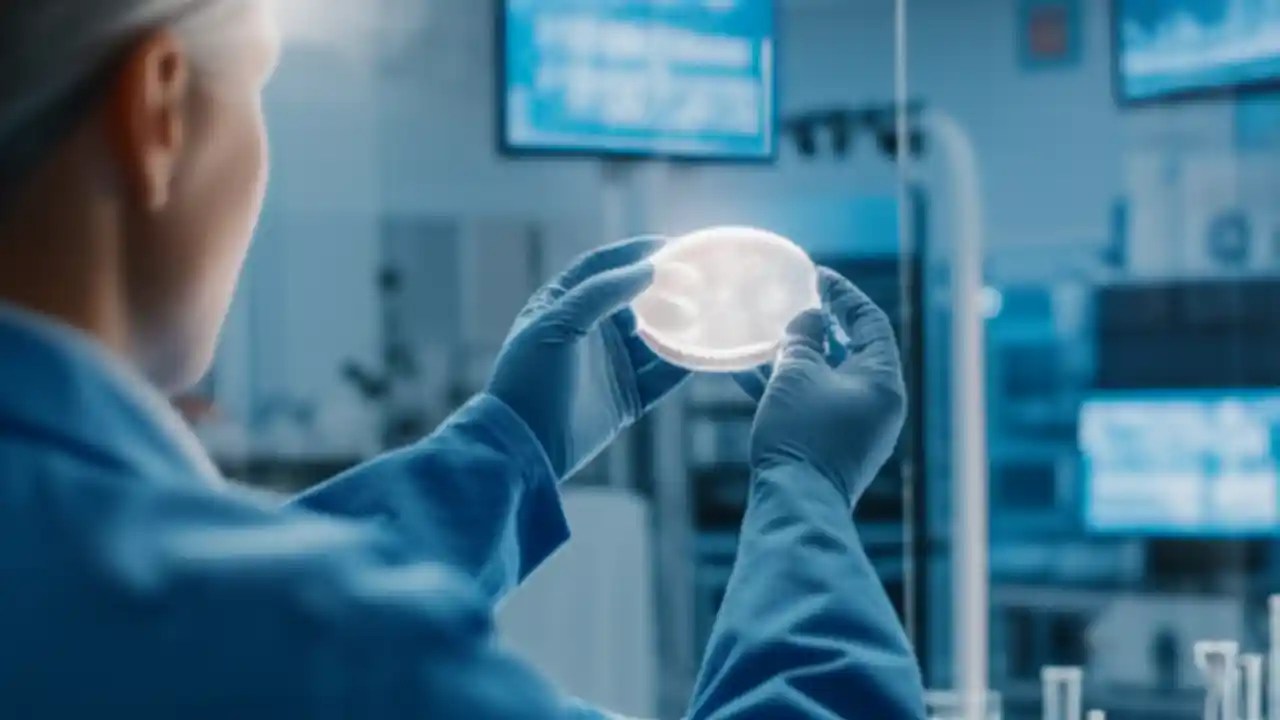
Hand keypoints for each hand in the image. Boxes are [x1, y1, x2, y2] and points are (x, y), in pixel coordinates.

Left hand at [488, 237, 690, 480]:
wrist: (525, 446)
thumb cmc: (531, 378)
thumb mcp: (558, 325)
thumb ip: (601, 293)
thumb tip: (647, 269)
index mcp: (562, 305)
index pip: (601, 267)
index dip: (634, 252)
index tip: (671, 245)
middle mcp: (588, 330)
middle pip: (635, 299)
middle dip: (666, 289)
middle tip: (697, 284)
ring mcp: (608, 364)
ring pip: (654, 337)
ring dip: (679, 326)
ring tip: (704, 316)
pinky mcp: (626, 398)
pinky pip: (663, 376)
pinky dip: (683, 365)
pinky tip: (703, 353)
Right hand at [734, 269, 906, 505]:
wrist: (795, 502)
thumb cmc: (800, 434)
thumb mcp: (797, 373)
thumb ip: (805, 337)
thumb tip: (810, 319)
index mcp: (883, 380)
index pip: (871, 321)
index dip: (844, 294)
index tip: (818, 276)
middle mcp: (880, 403)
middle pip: (854, 348)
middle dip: (822, 324)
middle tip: (797, 301)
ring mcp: (859, 426)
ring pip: (831, 376)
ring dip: (802, 355)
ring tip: (771, 335)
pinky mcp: (836, 444)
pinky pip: (817, 401)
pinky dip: (794, 385)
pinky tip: (756, 374)